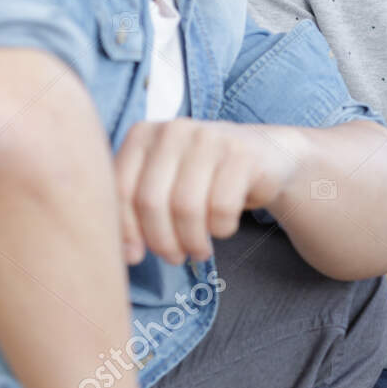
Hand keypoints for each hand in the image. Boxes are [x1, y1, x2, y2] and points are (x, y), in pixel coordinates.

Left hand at [115, 119, 304, 264]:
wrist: (266, 156)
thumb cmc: (204, 178)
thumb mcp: (164, 183)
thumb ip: (136, 209)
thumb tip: (126, 256)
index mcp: (142, 134)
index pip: (120, 189)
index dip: (126, 230)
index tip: (137, 256)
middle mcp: (173, 129)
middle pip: (152, 201)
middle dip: (162, 241)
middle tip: (174, 257)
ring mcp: (209, 137)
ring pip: (186, 207)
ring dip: (192, 241)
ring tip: (198, 251)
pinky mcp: (241, 154)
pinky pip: (222, 207)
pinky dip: (221, 229)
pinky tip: (222, 229)